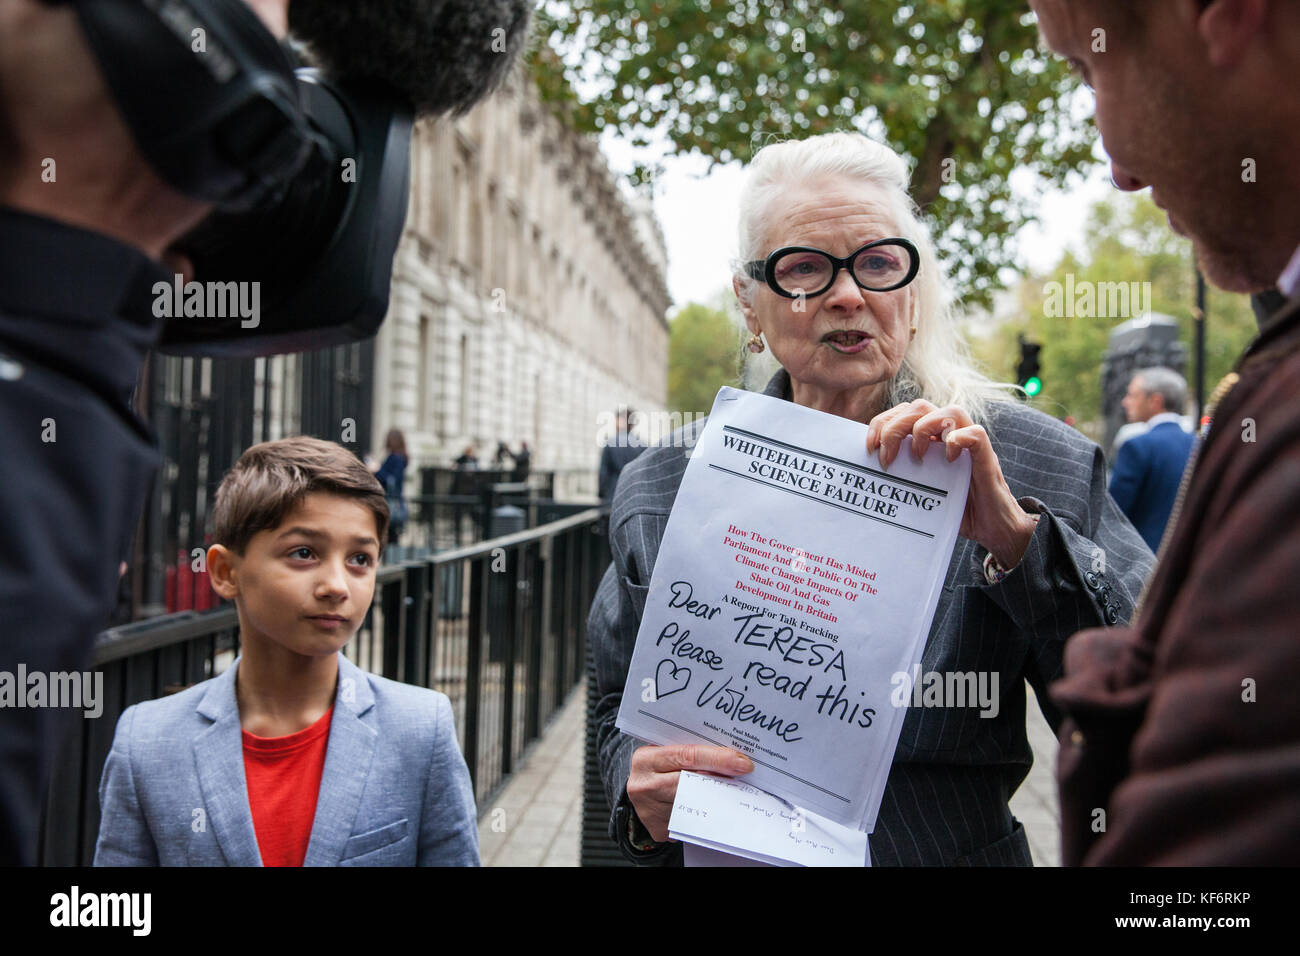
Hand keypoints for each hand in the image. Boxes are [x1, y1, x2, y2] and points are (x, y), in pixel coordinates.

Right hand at [626, 744, 753, 842]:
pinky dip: (706, 815)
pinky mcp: (658, 829)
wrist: (641, 790)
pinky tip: (717, 809)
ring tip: (732, 791)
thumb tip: (732, 756)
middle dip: (721, 779)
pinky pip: (690, 822)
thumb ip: (691, 754)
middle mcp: (644, 785)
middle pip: (691, 783)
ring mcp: (650, 810)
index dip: (717, 759)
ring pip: (693, 804)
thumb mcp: (667, 753)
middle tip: (744, 777)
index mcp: (646, 759)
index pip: (687, 756)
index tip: (742, 763)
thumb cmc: (659, 767)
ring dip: (716, 799)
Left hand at [866, 400, 1038, 568]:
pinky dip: (958, 440)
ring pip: (950, 411)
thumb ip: (899, 477)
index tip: (869, 447)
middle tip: (885, 457)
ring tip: (917, 456)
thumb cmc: (952, 510)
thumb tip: (864, 477)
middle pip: (920, 407)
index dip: (882, 422)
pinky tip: (948, 459)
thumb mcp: (918, 491)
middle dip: (895, 426)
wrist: (992, 529)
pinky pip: (976, 434)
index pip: (904, 412)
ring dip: (925, 428)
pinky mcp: (986, 459)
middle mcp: (949, 436)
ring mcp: (969, 446)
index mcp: (931, 440)